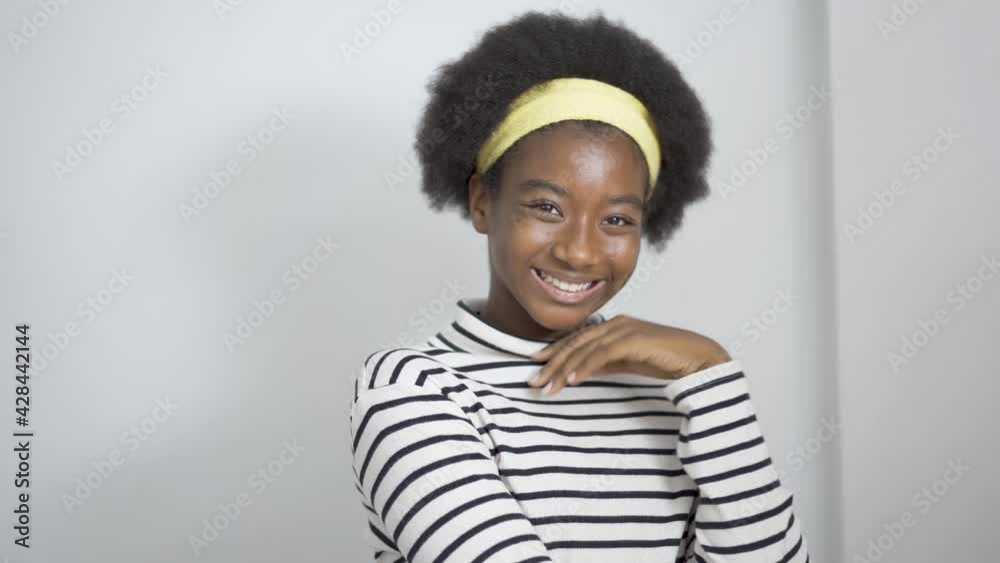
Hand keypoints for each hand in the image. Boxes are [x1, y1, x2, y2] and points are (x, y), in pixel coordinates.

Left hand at [528, 314, 731, 395]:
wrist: (699, 359)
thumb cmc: (667, 359)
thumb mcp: (628, 362)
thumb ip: (606, 363)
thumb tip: (581, 372)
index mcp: (615, 326)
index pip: (578, 339)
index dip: (556, 352)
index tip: (538, 365)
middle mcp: (617, 324)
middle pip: (577, 344)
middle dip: (553, 363)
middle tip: (535, 381)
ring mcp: (625, 330)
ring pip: (585, 349)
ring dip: (564, 369)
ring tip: (549, 387)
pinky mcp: (634, 340)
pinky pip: (603, 354)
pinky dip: (585, 367)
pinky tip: (572, 381)